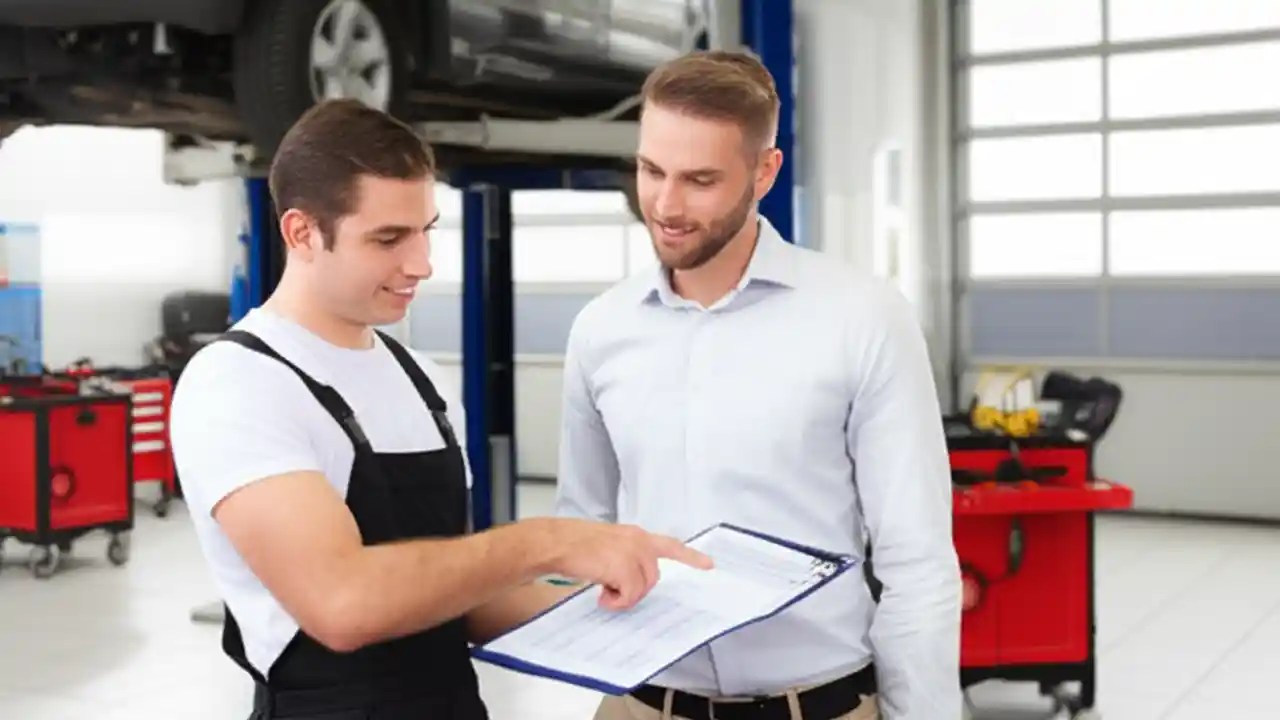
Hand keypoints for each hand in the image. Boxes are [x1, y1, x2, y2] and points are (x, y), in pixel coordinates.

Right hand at [540, 519, 712, 610]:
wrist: (555, 543)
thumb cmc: (572, 544)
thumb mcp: (606, 544)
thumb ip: (625, 555)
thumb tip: (631, 580)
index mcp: (634, 534)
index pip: (669, 545)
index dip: (690, 556)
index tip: (708, 564)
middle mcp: (638, 541)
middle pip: (653, 577)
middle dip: (635, 588)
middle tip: (611, 588)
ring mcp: (632, 553)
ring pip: (642, 588)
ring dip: (624, 595)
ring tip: (603, 589)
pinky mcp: (623, 567)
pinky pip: (629, 595)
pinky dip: (616, 601)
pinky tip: (600, 594)